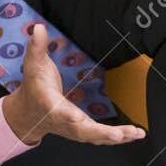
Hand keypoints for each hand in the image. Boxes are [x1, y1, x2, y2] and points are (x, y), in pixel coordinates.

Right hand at [1, 24, 145, 145]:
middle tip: (117, 134)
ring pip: (95, 136)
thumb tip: (38, 27)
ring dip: (116, 136)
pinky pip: (101, 137)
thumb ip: (36, 47)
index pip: (57, 110)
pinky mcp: (84, 132)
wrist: (29, 114)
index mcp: (49, 104)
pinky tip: (135, 134)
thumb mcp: (33, 65)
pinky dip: (119, 137)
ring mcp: (74, 129)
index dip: (66, 115)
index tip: (75, 116)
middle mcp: (63, 121)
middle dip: (100, 133)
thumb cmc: (34, 87)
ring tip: (134, 133)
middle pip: (81, 130)